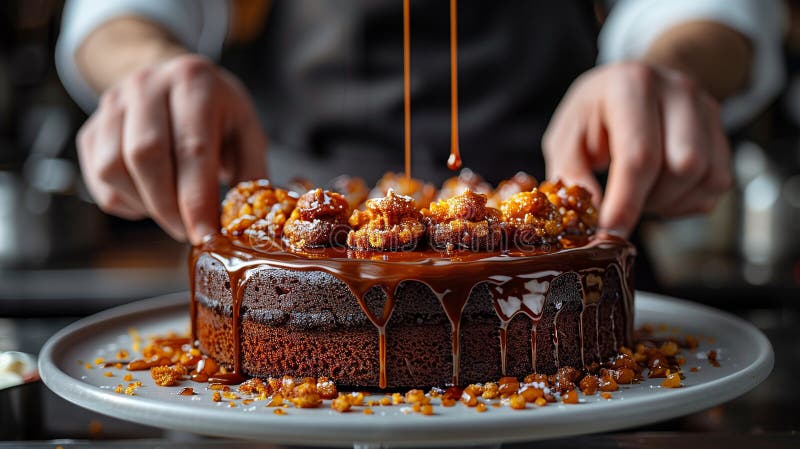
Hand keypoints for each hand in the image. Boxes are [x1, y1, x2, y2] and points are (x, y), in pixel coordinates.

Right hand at [77, 54, 266, 243]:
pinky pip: (99, 179)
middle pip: (145, 156)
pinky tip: (151, 197)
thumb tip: (244, 221)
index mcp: (193, 82)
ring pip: (113, 169)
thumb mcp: (246, 131)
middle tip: (189, 232)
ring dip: (145, 205)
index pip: (191, 148)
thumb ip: (250, 173)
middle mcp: (147, 85)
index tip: (206, 234)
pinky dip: (126, 201)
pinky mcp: (91, 129)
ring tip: (173, 212)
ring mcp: (112, 104)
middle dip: (168, 208)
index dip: (197, 199)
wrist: (172, 81)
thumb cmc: (216, 113)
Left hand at [543, 61, 732, 236]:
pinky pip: (718, 182)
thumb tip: (588, 215)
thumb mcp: (566, 136)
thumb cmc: (594, 113)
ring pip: (707, 177)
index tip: (611, 231)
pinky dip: (688, 201)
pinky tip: (661, 192)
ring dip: (670, 202)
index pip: (640, 154)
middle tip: (622, 204)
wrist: (631, 84)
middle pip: (684, 166)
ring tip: (640, 193)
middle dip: (650, 200)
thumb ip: (571, 173)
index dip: (627, 201)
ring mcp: (705, 109)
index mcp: (632, 86)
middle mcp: (678, 91)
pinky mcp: (720, 131)